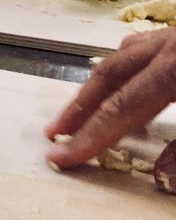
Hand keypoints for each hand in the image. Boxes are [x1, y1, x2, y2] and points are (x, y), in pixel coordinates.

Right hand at [45, 30, 175, 168]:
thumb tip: (160, 173)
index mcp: (175, 68)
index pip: (120, 108)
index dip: (89, 136)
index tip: (60, 157)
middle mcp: (170, 47)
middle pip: (110, 75)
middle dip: (80, 106)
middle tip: (55, 131)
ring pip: (125, 57)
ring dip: (100, 87)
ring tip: (83, 112)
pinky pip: (146, 49)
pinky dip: (129, 70)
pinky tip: (129, 87)